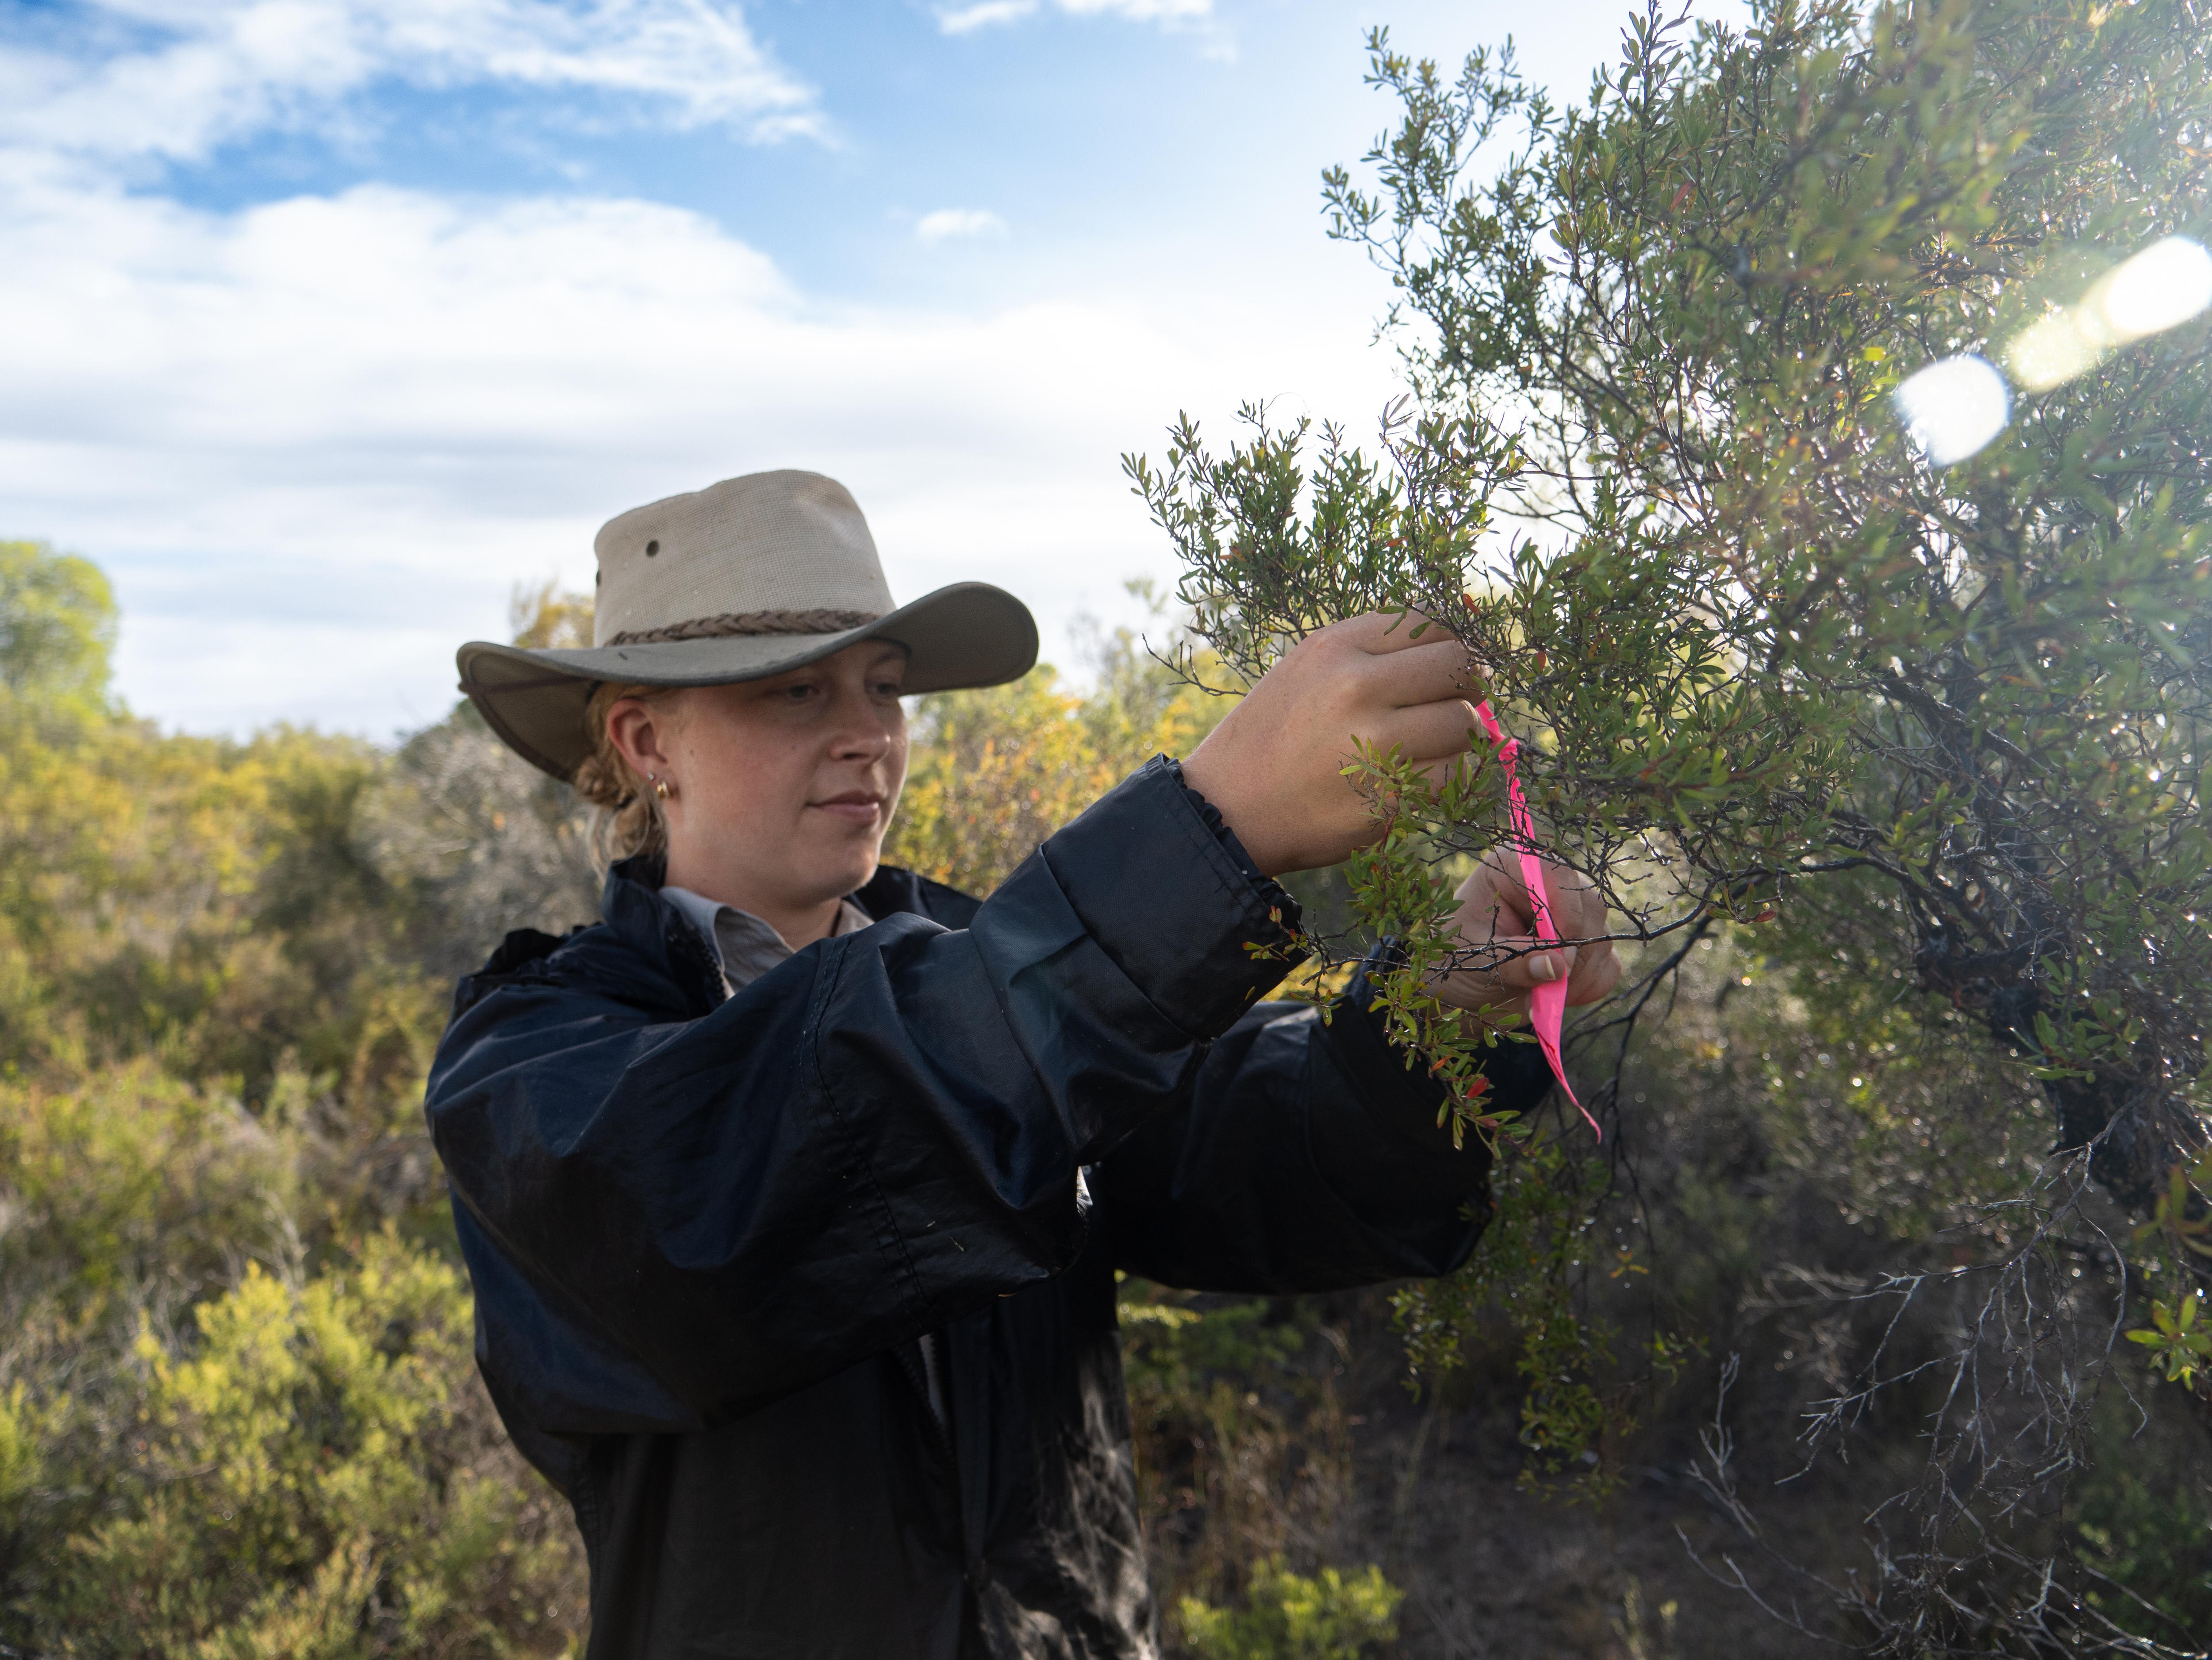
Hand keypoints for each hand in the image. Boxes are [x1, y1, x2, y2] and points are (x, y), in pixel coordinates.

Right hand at [1179, 613, 1477, 875]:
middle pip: (1458, 667)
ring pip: (1464, 723)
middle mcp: (1356, 685)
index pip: (1430, 623)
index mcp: (1337, 646)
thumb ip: (1368, 653)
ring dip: (1464, 736)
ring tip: (1439, 745)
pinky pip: (1453, 775)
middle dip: (1469, 687)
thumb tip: (1449, 651)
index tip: (1447, 669)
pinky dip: (1451, 777)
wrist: (1225, 808)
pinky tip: (1427, 777)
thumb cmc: (1270, 738)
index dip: (1451, 645)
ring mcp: (1373, 741)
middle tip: (1458, 705)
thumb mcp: (1305, 670)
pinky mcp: (1385, 794)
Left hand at [1429, 852, 1619, 1023]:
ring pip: (1601, 935)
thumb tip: (1557, 966)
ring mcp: (1569, 914)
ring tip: (1543, 997)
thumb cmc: (1454, 962)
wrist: (1461, 990)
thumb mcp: (1476, 961)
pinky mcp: (1584, 945)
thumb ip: (1513, 962)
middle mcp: (1546, 885)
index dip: (1564, 911)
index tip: (1558, 954)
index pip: (1555, 873)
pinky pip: (1608, 963)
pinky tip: (1559, 997)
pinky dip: (1589, 985)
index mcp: (1511, 870)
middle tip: (1552, 984)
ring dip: (1580, 974)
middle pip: (1588, 903)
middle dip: (1575, 949)